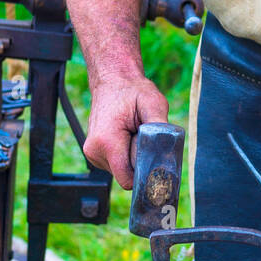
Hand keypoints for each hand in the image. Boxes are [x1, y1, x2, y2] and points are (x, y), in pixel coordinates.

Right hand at [83, 74, 168, 188]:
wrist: (113, 81)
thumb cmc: (133, 91)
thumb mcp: (153, 103)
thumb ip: (160, 127)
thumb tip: (167, 151)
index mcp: (107, 142)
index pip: (127, 179)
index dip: (144, 174)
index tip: (154, 159)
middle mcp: (95, 151)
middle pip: (126, 175)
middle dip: (139, 161)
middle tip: (142, 137)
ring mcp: (92, 154)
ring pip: (121, 171)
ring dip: (132, 157)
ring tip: (133, 134)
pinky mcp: (94, 154)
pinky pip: (116, 165)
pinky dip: (125, 155)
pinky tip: (126, 136)